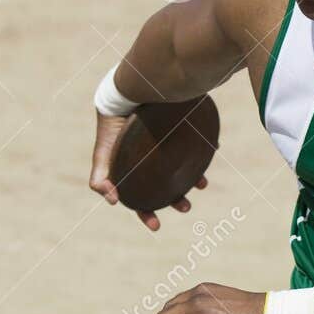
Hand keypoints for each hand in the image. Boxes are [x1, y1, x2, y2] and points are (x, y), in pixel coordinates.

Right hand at [89, 111, 206, 231]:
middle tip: (185, 208)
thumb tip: (113, 202)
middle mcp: (150, 161)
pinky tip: (213, 149)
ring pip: (182, 170)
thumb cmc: (113, 123)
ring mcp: (166, 146)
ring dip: (192, 180)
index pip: (140, 198)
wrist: (129, 87)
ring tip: (202, 184)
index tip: (156, 226)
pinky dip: (204, 148)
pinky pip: (196, 143)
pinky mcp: (180, 129)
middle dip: (175, 201)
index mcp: (133, 171)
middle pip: (164, 188)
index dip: (146, 213)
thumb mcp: (103, 152)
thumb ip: (101, 177)